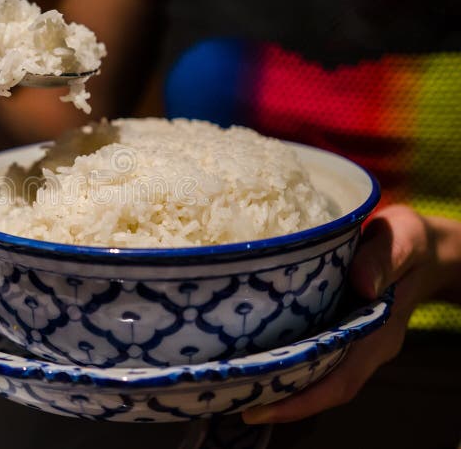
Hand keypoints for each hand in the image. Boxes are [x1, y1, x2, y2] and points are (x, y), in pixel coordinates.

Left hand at [243, 204, 460, 423]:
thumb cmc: (409, 243)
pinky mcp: (333, 323)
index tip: (262, 408)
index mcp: (378, 336)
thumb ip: (382, 261)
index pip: (340, 381)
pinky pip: (306, 346)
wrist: (419, 246)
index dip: (303, 401)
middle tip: (231, 395)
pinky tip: (247, 347)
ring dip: (275, 377)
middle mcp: (360, 345)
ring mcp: (347, 337)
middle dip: (277, 396)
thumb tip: (361, 285)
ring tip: (232, 380)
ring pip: (310, 369)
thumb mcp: (402, 241)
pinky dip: (280, 352)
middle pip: (318, 384)